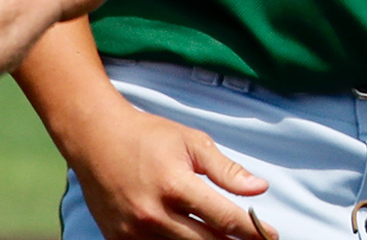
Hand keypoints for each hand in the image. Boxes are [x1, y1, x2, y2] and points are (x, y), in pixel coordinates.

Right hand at [66, 101, 276, 239]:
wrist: (95, 139)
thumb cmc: (148, 136)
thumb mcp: (193, 142)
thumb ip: (227, 169)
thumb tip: (260, 188)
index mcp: (175, 186)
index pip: (223, 218)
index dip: (251, 230)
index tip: (270, 235)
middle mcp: (153, 214)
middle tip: (254, 239)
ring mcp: (132, 230)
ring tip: (224, 238)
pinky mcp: (117, 239)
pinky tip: (191, 237)